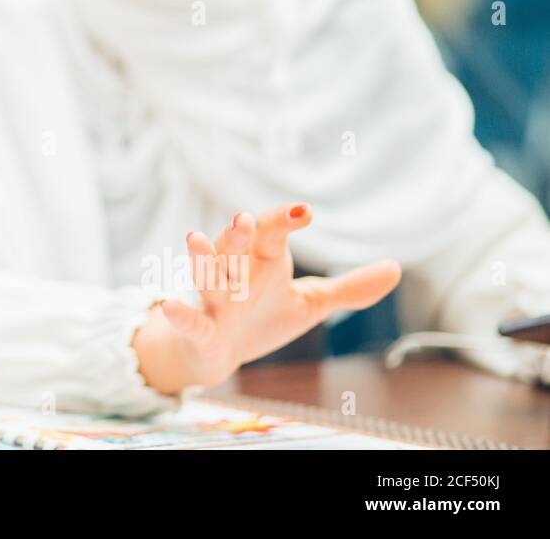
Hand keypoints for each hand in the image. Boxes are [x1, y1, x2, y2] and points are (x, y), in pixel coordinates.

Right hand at [133, 204, 401, 391]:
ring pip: (207, 275)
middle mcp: (234, 274)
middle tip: (246, 219)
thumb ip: (348, 287)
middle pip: (234, 246)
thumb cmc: (262, 316)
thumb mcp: (309, 302)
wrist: (219, 352)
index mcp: (262, 261)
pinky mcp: (200, 328)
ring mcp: (214, 300)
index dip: (285, 220)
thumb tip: (396, 268)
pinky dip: (178, 313)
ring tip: (195, 238)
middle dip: (239, 233)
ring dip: (202, 258)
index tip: (305, 212)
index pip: (271, 233)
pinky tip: (169, 303)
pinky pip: (189, 319)